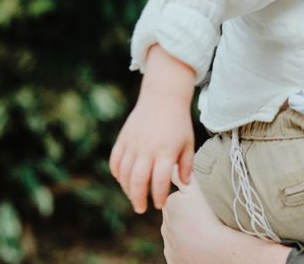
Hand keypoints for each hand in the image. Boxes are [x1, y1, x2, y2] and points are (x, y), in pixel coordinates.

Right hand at [109, 45, 195, 212]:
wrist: (163, 96)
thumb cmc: (178, 121)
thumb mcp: (188, 142)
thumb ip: (186, 164)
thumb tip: (185, 185)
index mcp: (166, 151)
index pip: (159, 181)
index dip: (157, 196)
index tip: (158, 204)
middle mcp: (148, 148)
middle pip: (137, 180)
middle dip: (138, 198)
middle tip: (140, 208)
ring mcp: (133, 142)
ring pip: (123, 172)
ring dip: (126, 188)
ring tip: (132, 196)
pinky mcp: (124, 137)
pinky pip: (115, 159)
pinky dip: (116, 172)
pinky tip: (122, 179)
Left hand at [161, 173, 291, 263]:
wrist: (218, 250)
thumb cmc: (210, 216)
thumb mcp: (197, 189)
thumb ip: (184, 176)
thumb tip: (173, 166)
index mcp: (170, 206)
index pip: (180, 199)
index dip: (194, 201)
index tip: (205, 206)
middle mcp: (166, 227)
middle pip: (179, 219)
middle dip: (189, 218)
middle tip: (208, 219)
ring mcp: (170, 246)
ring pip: (179, 237)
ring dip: (189, 235)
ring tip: (208, 234)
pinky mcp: (175, 261)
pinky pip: (182, 254)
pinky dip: (190, 251)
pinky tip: (202, 248)